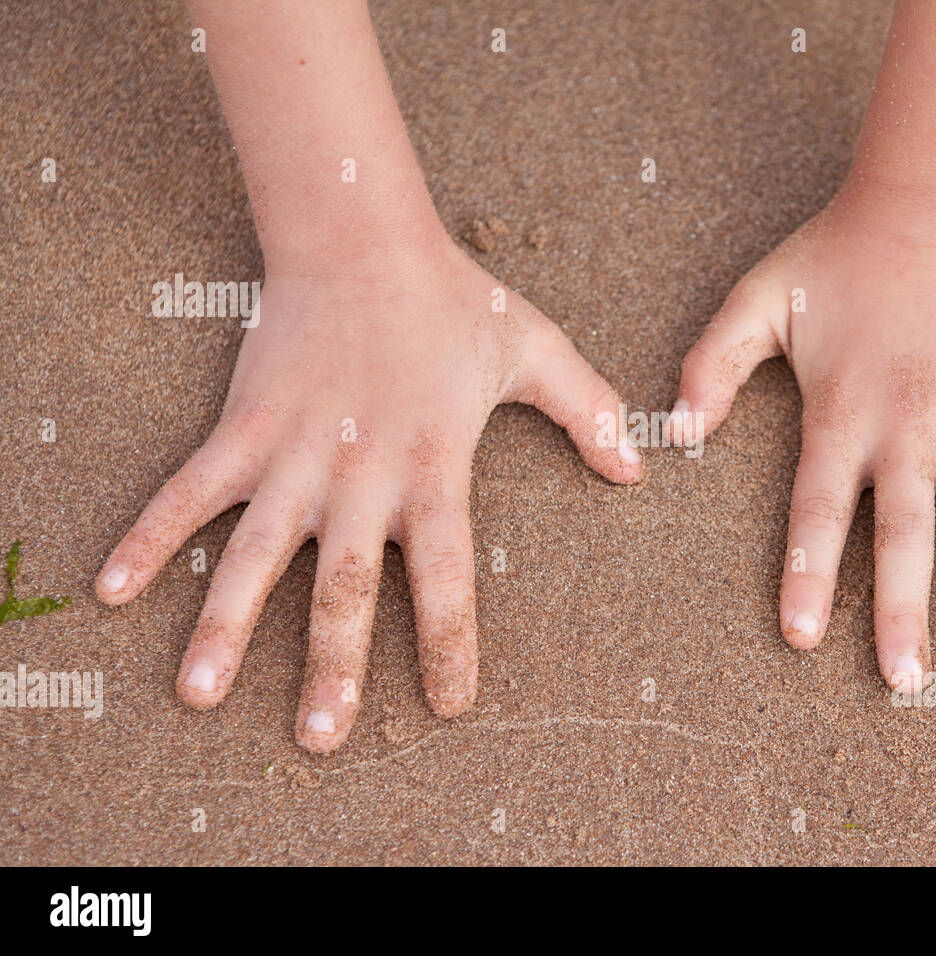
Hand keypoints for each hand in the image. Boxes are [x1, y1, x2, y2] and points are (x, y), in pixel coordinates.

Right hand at [96, 234, 641, 750]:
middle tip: (322, 738)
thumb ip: (587, 412)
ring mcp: (294, 456)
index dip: (450, 643)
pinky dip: (150, 537)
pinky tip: (116, 590)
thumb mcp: (534, 352)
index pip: (447, 576)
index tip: (449, 705)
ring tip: (200, 694)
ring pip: (257, 555)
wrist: (361, 235)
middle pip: (347, 588)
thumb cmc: (452, 298)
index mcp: (433, 469)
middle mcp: (360, 477)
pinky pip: (187, 491)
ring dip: (227, 626)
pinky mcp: (243, 429)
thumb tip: (639, 469)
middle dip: (334, 665)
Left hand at [671, 188, 935, 689]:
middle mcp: (909, 427)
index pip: (819, 510)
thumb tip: (675, 432)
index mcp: (842, 413)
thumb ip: (712, 366)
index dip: (810, 573)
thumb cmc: (836, 257)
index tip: (803, 638)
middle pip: (905, 533)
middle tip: (904, 682)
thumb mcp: (757, 302)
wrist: (926, 200)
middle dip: (904, 610)